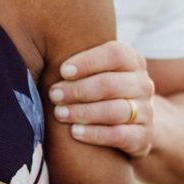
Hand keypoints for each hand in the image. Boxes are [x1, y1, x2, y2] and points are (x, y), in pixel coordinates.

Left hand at [48, 40, 154, 159]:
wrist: (131, 127)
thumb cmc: (99, 93)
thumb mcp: (95, 73)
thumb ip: (78, 64)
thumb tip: (36, 46)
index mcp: (133, 61)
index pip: (115, 54)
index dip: (88, 62)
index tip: (62, 70)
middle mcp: (143, 84)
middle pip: (111, 83)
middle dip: (78, 90)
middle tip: (53, 95)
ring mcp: (146, 111)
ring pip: (115, 110)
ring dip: (84, 112)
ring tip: (60, 113)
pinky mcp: (144, 137)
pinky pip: (121, 135)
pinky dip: (96, 134)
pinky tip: (75, 132)